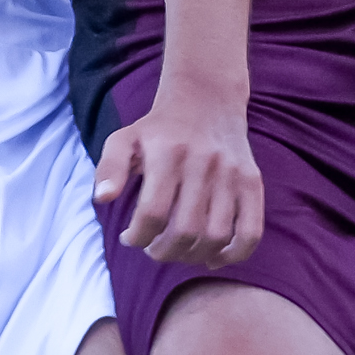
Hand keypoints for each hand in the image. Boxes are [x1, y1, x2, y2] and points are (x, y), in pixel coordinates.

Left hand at [95, 84, 263, 268]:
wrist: (206, 97)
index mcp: (168, 153)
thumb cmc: (158, 129)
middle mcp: (203, 162)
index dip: (138, 237)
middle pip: (185, 230)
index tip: (130, 238)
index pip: (152, 213)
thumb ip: (109, 168)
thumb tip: (102, 199)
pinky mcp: (252, 181)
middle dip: (163, 251)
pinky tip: (213, 257)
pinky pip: (251, 231)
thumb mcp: (124, 139)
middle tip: (154, 249)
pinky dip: (234, 254)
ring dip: (193, 256)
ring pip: (216, 235)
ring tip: (178, 251)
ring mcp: (232, 173)